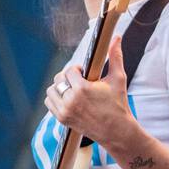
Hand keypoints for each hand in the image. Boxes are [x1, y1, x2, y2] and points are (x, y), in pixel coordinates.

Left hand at [44, 34, 133, 148]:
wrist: (116, 131)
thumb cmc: (118, 104)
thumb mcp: (118, 79)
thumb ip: (115, 57)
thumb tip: (117, 37)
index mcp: (83, 89)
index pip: (70, 70)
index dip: (77, 69)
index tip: (85, 73)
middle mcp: (71, 101)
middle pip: (58, 79)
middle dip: (68, 77)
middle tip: (79, 81)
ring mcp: (65, 111)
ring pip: (51, 91)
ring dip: (60, 87)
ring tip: (73, 89)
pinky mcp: (62, 119)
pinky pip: (49, 103)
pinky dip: (56, 98)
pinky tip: (68, 98)